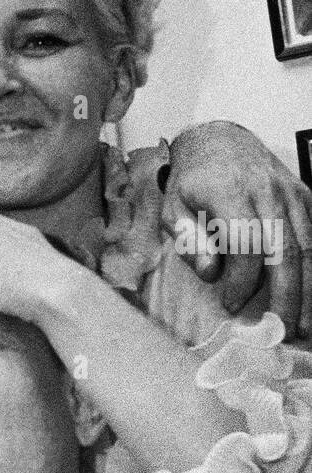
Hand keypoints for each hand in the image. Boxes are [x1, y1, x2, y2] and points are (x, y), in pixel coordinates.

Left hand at [164, 122, 311, 338]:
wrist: (220, 139)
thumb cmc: (192, 181)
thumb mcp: (173, 208)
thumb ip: (189, 241)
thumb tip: (210, 274)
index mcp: (231, 193)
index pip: (245, 244)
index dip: (241, 280)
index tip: (230, 306)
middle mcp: (267, 192)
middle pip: (284, 250)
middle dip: (286, 295)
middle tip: (281, 332)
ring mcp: (291, 194)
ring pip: (308, 246)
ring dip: (307, 289)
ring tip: (302, 327)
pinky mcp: (304, 197)